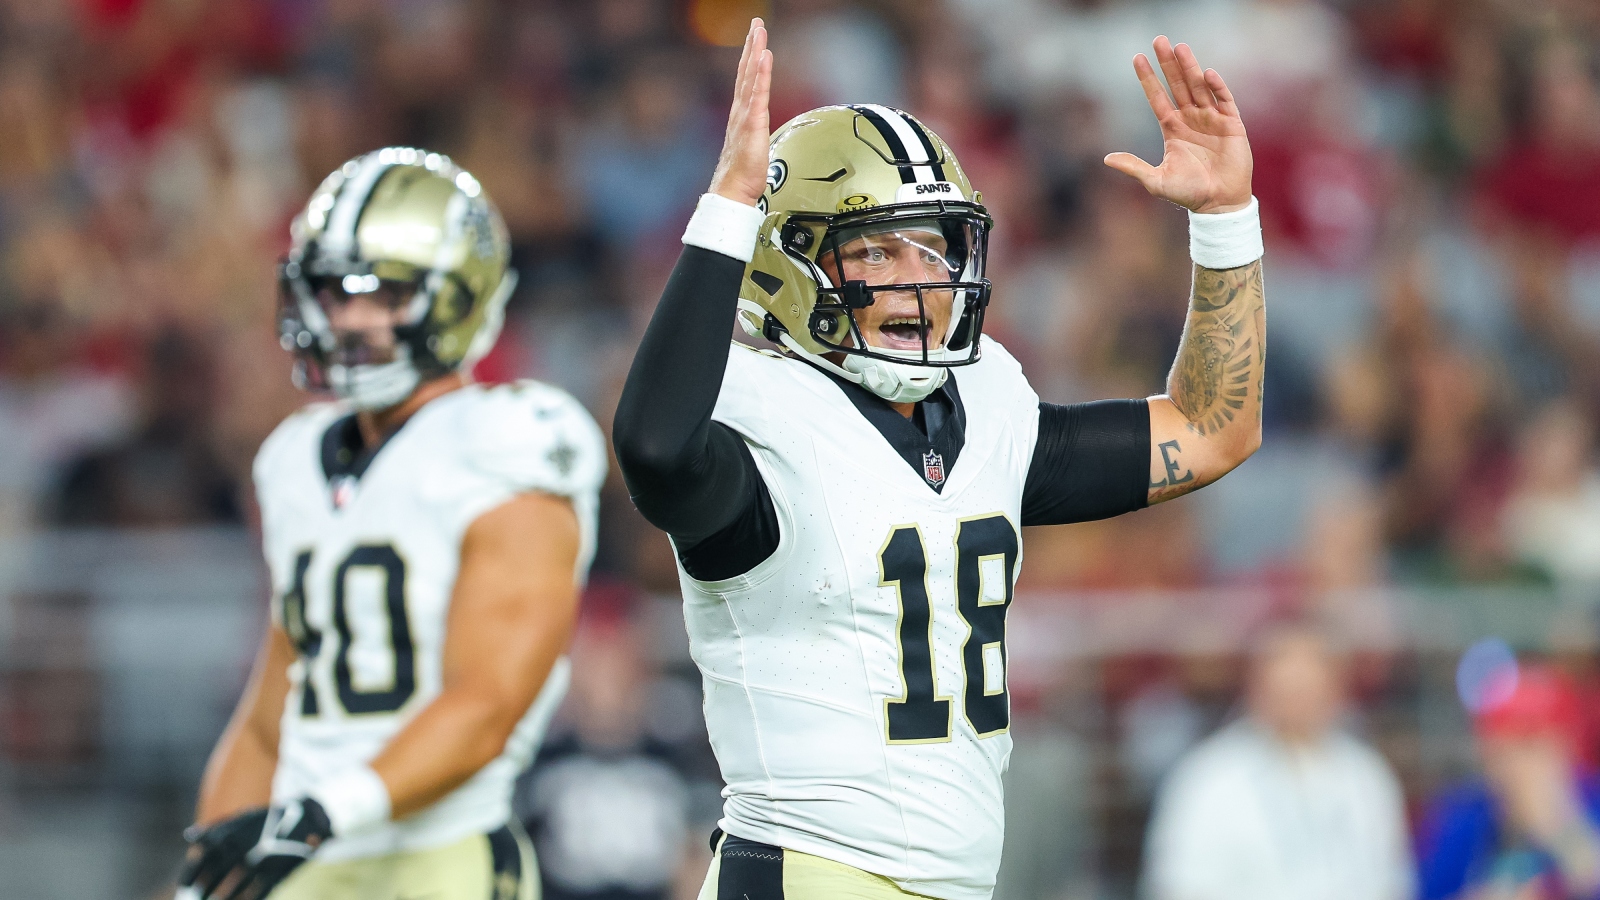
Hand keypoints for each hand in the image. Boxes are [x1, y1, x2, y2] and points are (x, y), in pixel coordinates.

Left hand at [178, 797, 332, 899]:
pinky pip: (256, 893)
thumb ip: (214, 828)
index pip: (199, 858)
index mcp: (229, 833)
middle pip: (213, 877)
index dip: (188, 875)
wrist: (305, 816)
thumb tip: (188, 836)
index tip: (184, 887)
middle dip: (203, 893)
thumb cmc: (266, 820)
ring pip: (233, 890)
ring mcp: (259, 860)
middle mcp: (240, 846)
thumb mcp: (240, 817)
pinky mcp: (276, 871)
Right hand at [708, 18, 772, 207]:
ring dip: (755, 51)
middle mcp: (740, 111)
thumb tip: (759, 133)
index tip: (755, 39)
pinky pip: (758, 93)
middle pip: (746, 71)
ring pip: (751, 77)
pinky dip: (761, 73)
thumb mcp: (752, 148)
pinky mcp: (752, 123)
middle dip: (751, 45)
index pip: (747, 80)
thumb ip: (754, 135)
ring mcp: (745, 115)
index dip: (750, 58)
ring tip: (759, 31)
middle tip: (756, 24)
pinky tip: (764, 56)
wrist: (732, 191)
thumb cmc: (742, 175)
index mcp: (741, 115)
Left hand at [1105, 36, 1252, 213]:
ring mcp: (1211, 119)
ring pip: (1198, 87)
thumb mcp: (1155, 181)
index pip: (1157, 97)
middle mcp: (1191, 119)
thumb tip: (1106, 159)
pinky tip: (1207, 74)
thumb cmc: (1188, 193)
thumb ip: (1134, 166)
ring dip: (1190, 68)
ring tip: (1180, 47)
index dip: (1148, 79)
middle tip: (1159, 40)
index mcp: (1172, 129)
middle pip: (1177, 85)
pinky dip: (1217, 87)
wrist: (1218, 204)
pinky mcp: (1231, 124)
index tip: (1137, 58)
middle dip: (1168, 64)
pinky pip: (1224, 100)